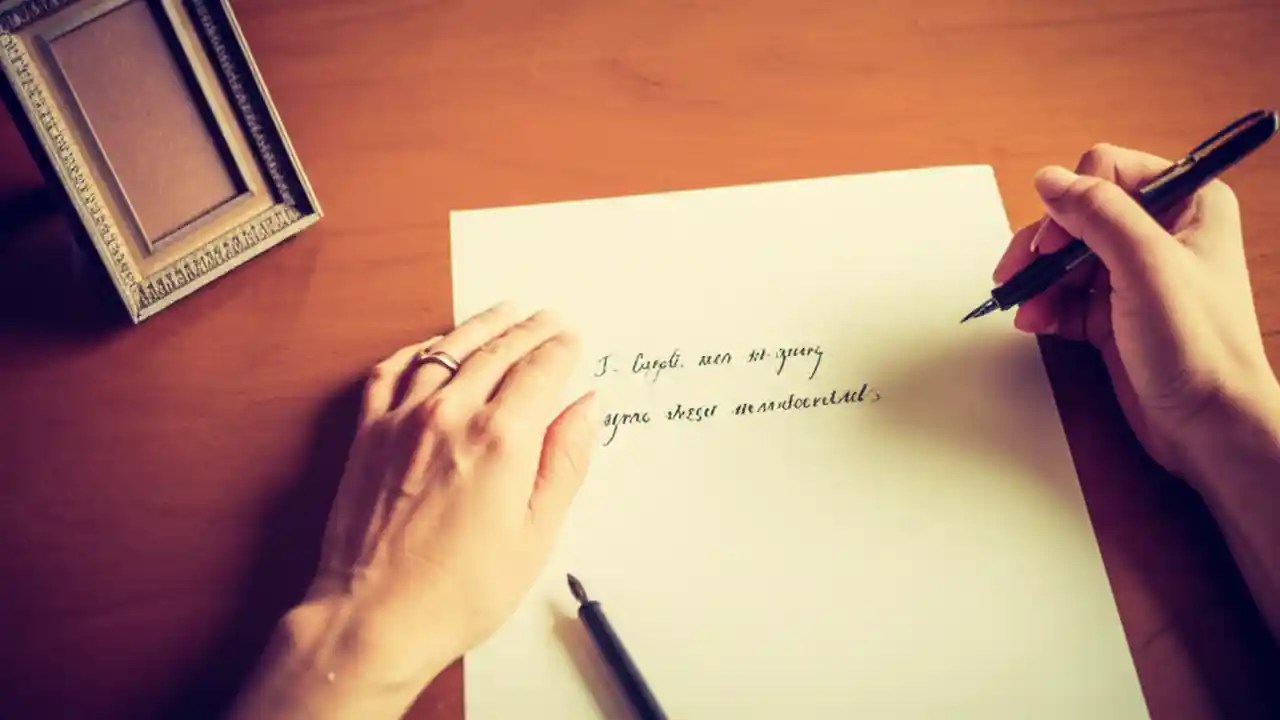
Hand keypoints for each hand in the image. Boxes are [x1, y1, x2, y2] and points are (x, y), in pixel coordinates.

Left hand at [228, 302, 600, 718]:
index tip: (573, 341)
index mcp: (502, 440)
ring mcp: (404, 419)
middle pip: (498, 351)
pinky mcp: (369, 433)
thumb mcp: (536, 535)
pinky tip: (434, 346)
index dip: (562, 350)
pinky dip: (420, 349)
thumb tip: (585, 408)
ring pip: (448, 349)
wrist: (374, 618)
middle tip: (549, 319)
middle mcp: (452, 414)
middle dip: (529, 330)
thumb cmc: (459, 592)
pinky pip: (394, 369)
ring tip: (503, 313)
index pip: (541, 370)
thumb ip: (565, 462)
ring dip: (480, 326)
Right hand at [994, 143, 1279, 483]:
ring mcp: (1137, 275)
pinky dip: (1046, 306)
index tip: (1056, 242)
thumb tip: (1050, 179)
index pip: (1109, 170)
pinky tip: (1036, 322)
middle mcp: (1163, 233)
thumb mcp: (1146, 266)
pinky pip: (1066, 296)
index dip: (1074, 202)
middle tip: (1022, 272)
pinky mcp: (1116, 312)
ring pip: (1066, 256)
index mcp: (1188, 204)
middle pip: (1079, 214)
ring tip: (1025, 307)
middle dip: (1045, 245)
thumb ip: (1097, 214)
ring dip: (1039, 280)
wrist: (1208, 425)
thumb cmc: (1200, 348)